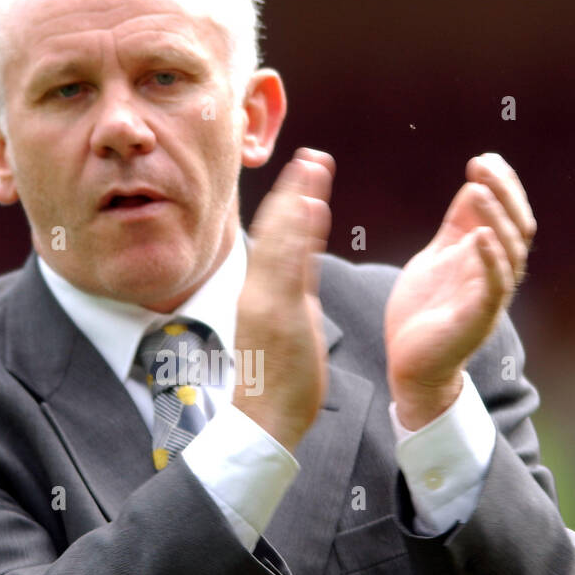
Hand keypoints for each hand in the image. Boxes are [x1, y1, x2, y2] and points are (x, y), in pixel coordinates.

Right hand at [233, 147, 333, 451]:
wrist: (263, 420)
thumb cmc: (276, 380)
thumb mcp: (288, 325)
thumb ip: (296, 289)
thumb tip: (305, 260)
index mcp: (261, 292)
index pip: (275, 238)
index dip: (290, 202)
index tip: (305, 172)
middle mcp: (259, 289)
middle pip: (276, 228)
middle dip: (294, 188)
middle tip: (313, 154)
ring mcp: (266, 299)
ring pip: (281, 237)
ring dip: (298, 196)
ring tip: (315, 164)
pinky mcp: (278, 313)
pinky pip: (289, 263)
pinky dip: (299, 231)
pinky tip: (312, 204)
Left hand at [384, 152, 536, 429]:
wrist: (410, 364)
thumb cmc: (422, 312)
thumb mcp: (436, 257)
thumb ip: (455, 226)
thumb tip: (474, 185)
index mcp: (485, 256)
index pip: (507, 213)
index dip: (501, 185)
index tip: (483, 160)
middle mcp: (494, 273)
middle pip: (517, 226)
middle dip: (504, 193)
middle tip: (484, 166)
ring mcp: (490, 295)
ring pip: (509, 251)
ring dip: (495, 218)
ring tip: (478, 190)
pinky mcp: (478, 317)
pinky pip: (495, 285)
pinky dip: (490, 259)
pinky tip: (477, 235)